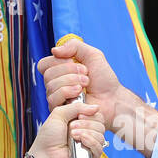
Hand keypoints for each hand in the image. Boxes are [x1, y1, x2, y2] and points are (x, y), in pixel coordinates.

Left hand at [26, 99, 104, 157]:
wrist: (46, 156)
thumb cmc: (48, 139)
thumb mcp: (58, 114)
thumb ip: (76, 107)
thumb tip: (95, 107)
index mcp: (81, 122)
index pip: (96, 114)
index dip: (89, 113)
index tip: (79, 116)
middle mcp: (87, 132)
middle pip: (100, 123)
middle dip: (86, 123)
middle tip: (72, 126)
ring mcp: (90, 144)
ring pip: (100, 134)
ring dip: (85, 132)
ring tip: (72, 135)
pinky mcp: (92, 155)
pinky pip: (99, 145)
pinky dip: (89, 141)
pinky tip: (79, 141)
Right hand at [39, 40, 157, 157]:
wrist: (113, 98)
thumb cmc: (104, 79)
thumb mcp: (92, 55)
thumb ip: (74, 46)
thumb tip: (54, 50)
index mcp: (60, 72)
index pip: (44, 64)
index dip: (57, 61)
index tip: (74, 61)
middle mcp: (55, 85)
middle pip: (47, 75)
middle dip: (69, 71)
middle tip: (86, 74)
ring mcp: (57, 99)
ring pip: (50, 86)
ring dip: (70, 81)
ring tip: (86, 83)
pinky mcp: (60, 111)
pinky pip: (53, 99)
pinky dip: (67, 92)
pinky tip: (80, 92)